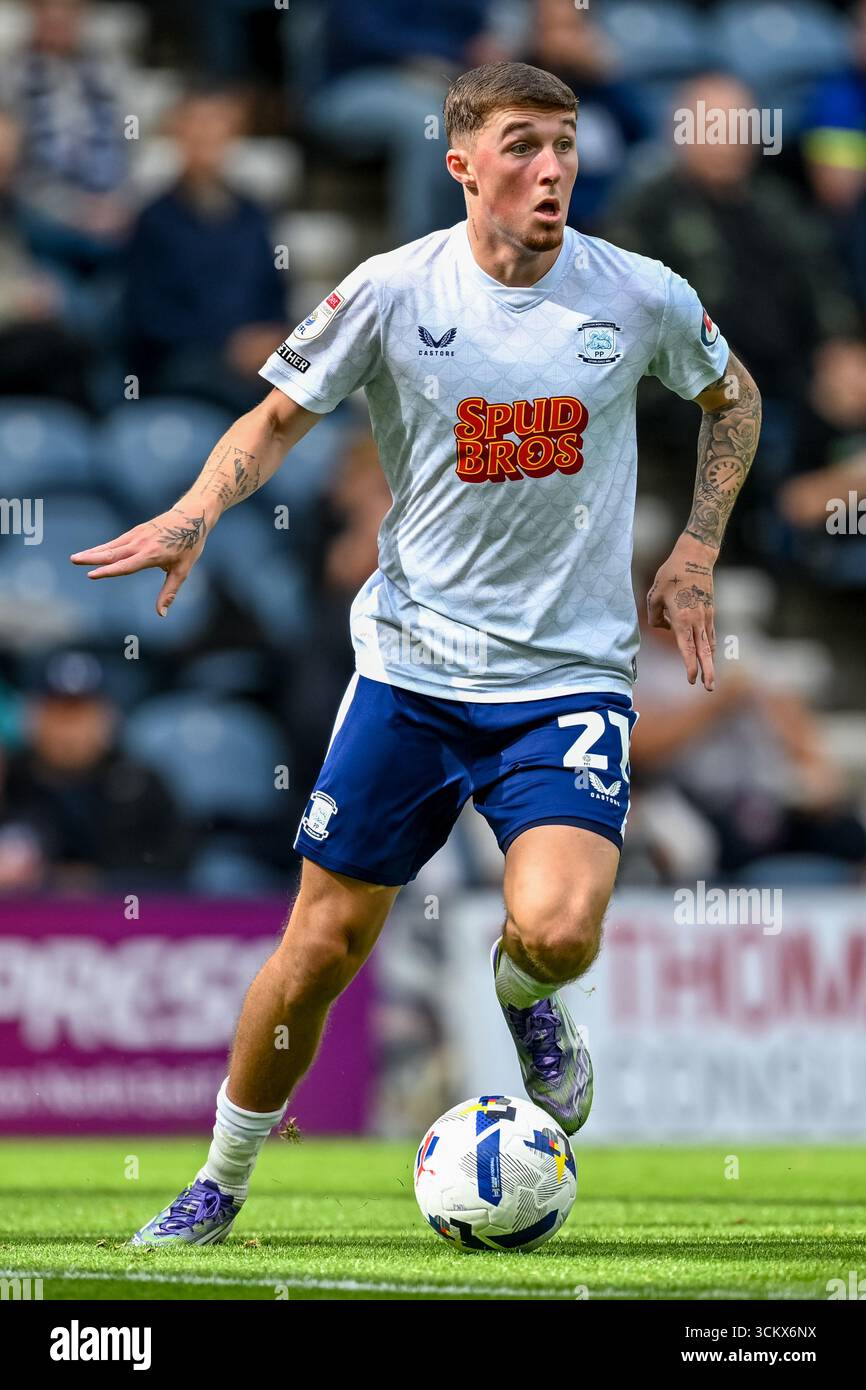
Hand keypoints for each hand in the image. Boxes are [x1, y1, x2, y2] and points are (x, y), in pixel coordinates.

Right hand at [70, 505, 207, 616]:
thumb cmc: (190, 545)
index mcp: (151, 555)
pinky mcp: (137, 531)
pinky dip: (103, 547)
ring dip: (93, 552)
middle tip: (73, 561)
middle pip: (112, 553)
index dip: (108, 571)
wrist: (193, 516)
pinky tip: (93, 552)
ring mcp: (137, 535)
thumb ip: (169, 592)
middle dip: (92, 558)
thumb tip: (161, 614)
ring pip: (111, 546)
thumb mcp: (183, 571)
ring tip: (75, 558)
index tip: (91, 575)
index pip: (125, 566)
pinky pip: (117, 541)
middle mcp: (140, 544)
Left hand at [647, 535, 716, 689]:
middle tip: (710, 688)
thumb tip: (662, 627)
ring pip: (709, 644)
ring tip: (710, 679)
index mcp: (683, 618)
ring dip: (710, 662)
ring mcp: (706, 616)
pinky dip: (709, 647)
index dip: (689, 665)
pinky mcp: (710, 611)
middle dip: (707, 671)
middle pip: (703, 651)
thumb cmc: (671, 575)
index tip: (690, 679)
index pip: (686, 647)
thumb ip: (655, 616)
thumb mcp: (654, 595)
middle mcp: (697, 620)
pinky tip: (709, 656)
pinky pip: (710, 634)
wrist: (695, 557)